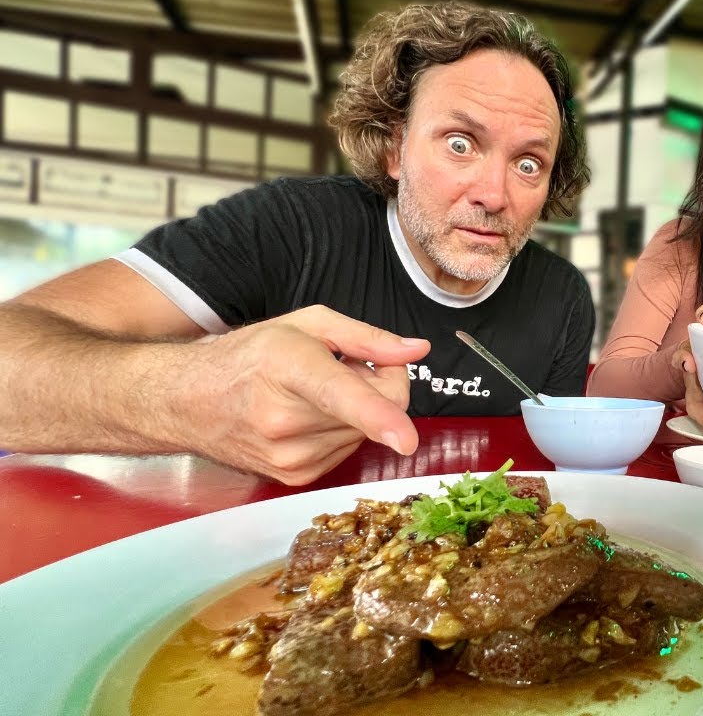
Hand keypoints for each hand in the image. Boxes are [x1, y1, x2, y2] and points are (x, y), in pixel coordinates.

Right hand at [180, 305, 429, 484]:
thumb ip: (368, 338)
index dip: (379, 417)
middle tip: (344, 368)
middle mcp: (287, 420)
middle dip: (377, 385)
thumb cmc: (249, 356)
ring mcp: (290, 456)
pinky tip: (310, 416)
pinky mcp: (296, 476)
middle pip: (377, 410)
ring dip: (360, 411)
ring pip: (367, 433)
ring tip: (316, 393)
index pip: (341, 396)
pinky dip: (342, 431)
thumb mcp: (307, 325)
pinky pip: (349, 450)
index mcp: (290, 368)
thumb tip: (417, 350)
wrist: (186, 401)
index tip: (406, 439)